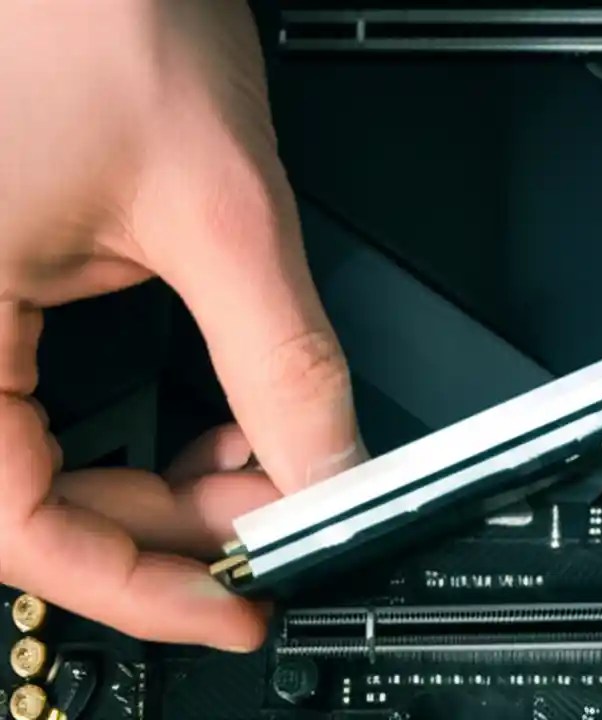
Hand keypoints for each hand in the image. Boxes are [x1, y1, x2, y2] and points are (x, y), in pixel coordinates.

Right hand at [0, 1, 360, 650]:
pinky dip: (128, 425)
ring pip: (36, 454)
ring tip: (262, 467)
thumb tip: (330, 471)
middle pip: (28, 498)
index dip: (138, 585)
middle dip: (169, 525)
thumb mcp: (221, 209)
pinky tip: (209, 419)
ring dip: (154, 478)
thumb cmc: (96, 10)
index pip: (17, 524)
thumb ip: (282, 359)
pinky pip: (35, 397)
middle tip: (276, 523)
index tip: (234, 606)